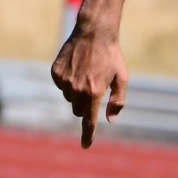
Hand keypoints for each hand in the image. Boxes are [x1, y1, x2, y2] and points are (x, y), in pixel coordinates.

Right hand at [52, 29, 127, 148]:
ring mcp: (64, 81)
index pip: (89, 121)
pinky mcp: (56, 73)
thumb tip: (110, 120)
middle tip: (94, 87)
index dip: (87, 135)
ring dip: (76, 92)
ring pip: (69, 98)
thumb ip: (118, 101)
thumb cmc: (111, 55)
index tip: (85, 145)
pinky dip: (68, 81)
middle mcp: (77, 89)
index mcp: (94, 93)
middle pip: (78, 110)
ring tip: (86, 72)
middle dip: (86, 104)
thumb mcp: (122, 78)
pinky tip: (77, 67)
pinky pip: (61, 86)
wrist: (94, 31)